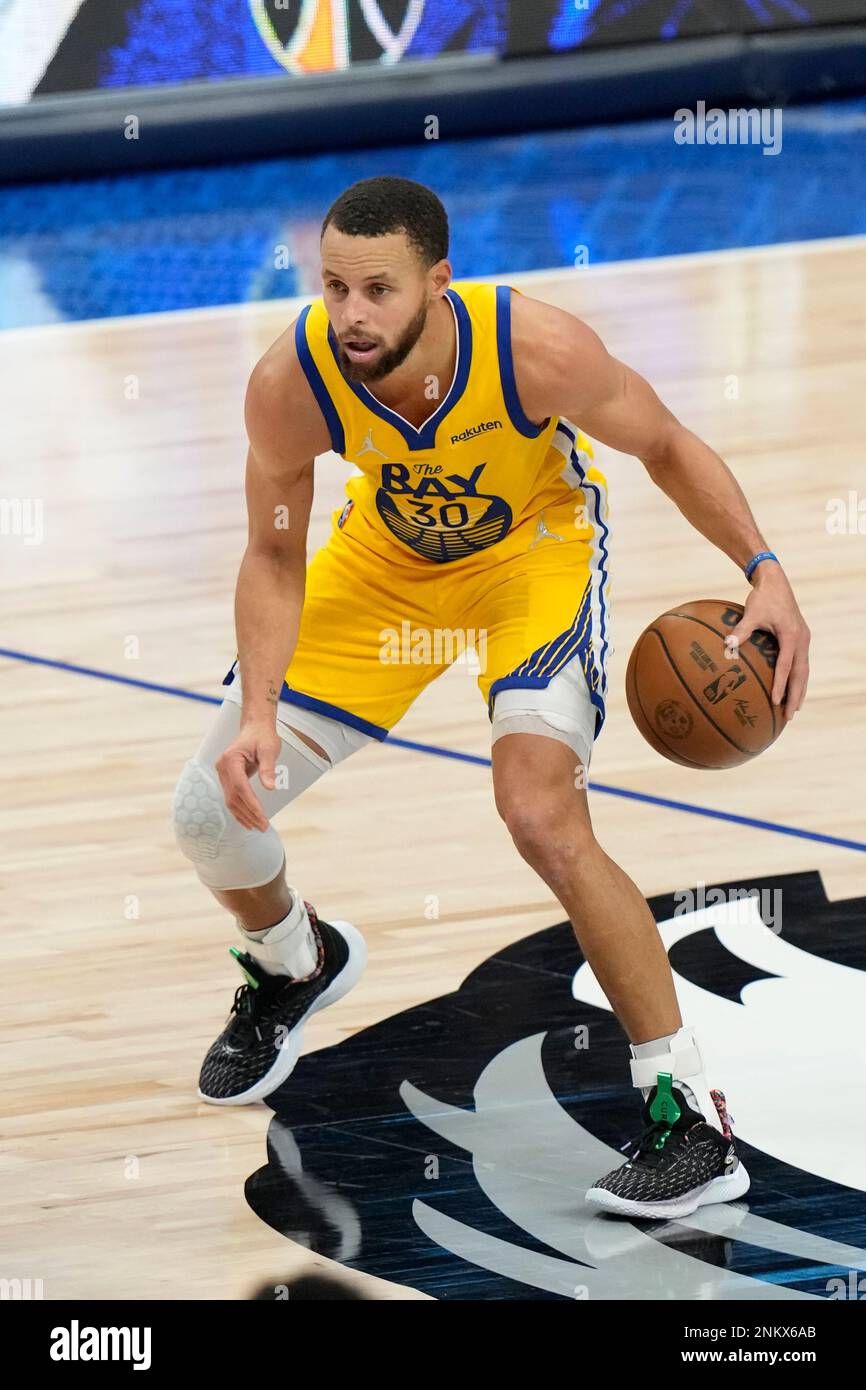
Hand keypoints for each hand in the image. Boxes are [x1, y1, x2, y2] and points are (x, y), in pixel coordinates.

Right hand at [216, 719, 281, 829]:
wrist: (255, 728)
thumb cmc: (262, 736)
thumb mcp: (269, 749)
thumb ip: (268, 768)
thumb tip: (270, 787)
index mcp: (231, 759)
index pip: (240, 787)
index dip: (251, 804)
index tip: (262, 816)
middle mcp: (223, 767)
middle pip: (234, 797)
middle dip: (248, 813)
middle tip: (263, 826)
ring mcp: (222, 773)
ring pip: (230, 800)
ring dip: (243, 815)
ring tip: (257, 826)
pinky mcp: (227, 777)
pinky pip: (231, 797)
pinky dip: (239, 810)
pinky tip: (248, 820)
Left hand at [729, 563, 809, 720]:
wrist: (775, 582)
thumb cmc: (762, 597)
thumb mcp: (751, 612)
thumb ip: (741, 630)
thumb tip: (726, 644)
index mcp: (791, 636)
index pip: (786, 666)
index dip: (780, 685)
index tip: (774, 701)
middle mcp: (801, 640)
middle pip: (801, 674)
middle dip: (795, 696)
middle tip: (789, 716)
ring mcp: (803, 640)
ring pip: (804, 671)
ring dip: (799, 690)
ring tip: (793, 709)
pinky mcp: (800, 639)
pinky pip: (801, 664)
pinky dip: (797, 678)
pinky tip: (791, 689)